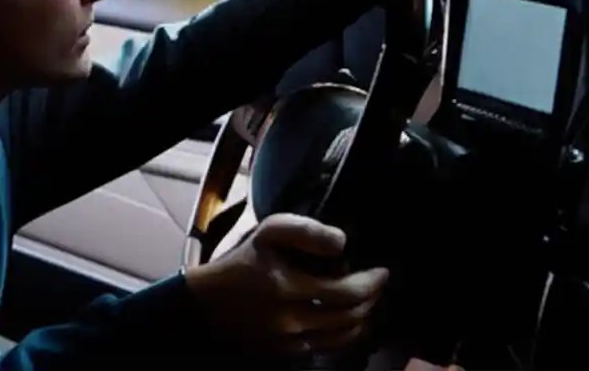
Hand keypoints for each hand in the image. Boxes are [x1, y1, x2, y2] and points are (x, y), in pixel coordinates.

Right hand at [184, 213, 389, 357]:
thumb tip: (342, 243)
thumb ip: (306, 231)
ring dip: (362, 320)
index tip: (382, 271)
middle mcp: (293, 322)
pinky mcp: (286, 356)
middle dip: (371, 300)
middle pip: (351, 318)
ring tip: (365, 303)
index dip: (372, 283)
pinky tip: (343, 319)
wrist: (206, 306)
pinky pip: (326, 348)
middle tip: (377, 284)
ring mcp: (290, 344)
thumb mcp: (268, 232)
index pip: (348, 293)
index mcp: (289, 288)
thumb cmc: (241, 263)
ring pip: (343, 339)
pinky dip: (342, 334)